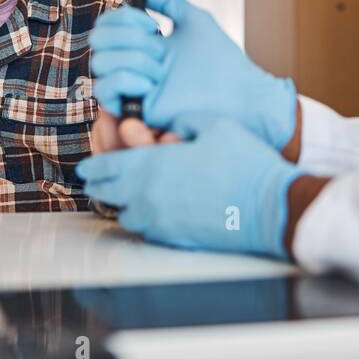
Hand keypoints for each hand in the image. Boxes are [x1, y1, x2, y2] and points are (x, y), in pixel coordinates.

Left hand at [76, 113, 298, 257]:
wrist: (270, 206)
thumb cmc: (245, 163)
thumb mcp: (213, 124)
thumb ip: (182, 119)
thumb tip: (169, 125)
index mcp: (153, 165)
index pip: (107, 168)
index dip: (94, 166)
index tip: (87, 167)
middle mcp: (149, 197)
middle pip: (110, 194)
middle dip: (103, 185)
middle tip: (99, 181)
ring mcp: (161, 222)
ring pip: (127, 215)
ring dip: (125, 204)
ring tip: (131, 195)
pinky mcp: (177, 239)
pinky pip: (149, 230)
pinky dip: (146, 219)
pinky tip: (159, 210)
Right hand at [89, 0, 297, 149]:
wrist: (237, 94)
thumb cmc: (220, 59)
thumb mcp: (193, 19)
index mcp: (141, 45)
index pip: (107, 25)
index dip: (123, 18)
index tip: (153, 25)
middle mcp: (131, 65)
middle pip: (98, 39)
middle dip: (129, 37)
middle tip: (160, 49)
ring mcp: (130, 88)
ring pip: (100, 62)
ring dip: (134, 59)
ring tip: (162, 70)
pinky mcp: (132, 111)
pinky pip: (103, 90)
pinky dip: (125, 79)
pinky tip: (151, 83)